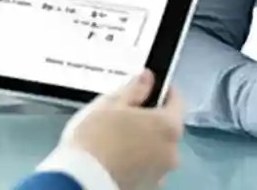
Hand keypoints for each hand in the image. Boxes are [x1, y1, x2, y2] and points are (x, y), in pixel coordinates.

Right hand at [59, 70, 185, 189]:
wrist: (79, 181)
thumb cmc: (96, 138)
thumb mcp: (111, 104)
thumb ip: (134, 89)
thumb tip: (148, 78)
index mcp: (168, 127)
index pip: (177, 101)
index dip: (163, 91)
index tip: (149, 87)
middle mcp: (172, 153)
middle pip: (166, 129)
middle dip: (150, 120)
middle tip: (124, 115)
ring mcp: (160, 175)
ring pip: (156, 151)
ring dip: (143, 143)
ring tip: (115, 140)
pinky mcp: (145, 188)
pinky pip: (145, 169)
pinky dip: (135, 162)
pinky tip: (114, 159)